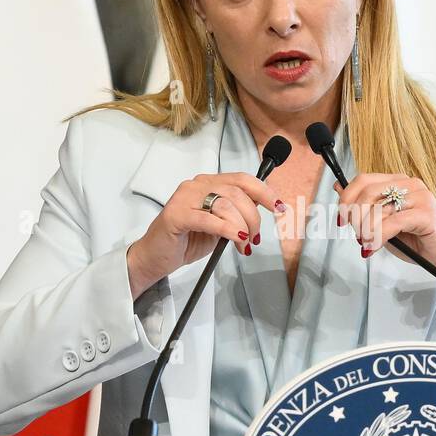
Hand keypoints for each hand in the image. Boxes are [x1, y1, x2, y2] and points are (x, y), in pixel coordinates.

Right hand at [127, 172, 284, 295]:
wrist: (156, 256)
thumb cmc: (187, 240)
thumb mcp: (220, 225)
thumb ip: (236, 213)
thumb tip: (262, 208)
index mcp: (207, 183)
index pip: (241, 179)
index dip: (264, 192)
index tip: (279, 207)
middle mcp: (196, 185)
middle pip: (237, 193)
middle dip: (253, 218)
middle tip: (254, 238)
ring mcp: (184, 198)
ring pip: (226, 205)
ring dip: (242, 227)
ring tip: (242, 245)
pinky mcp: (176, 215)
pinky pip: (210, 219)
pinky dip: (228, 230)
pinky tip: (236, 239)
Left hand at [332, 173, 435, 274]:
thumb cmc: (417, 241)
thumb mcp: (383, 224)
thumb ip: (365, 208)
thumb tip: (338, 190)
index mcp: (398, 182)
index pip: (364, 180)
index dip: (347, 198)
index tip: (341, 218)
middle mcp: (409, 185)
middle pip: (368, 192)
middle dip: (355, 217)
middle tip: (357, 235)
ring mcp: (420, 197)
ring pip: (379, 208)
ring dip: (366, 229)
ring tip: (367, 243)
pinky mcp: (426, 214)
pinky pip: (393, 222)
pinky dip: (378, 236)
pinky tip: (374, 246)